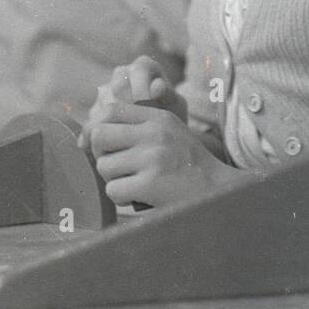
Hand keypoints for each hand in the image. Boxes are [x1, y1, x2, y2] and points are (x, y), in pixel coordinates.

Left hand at [82, 58, 235, 207]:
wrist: (219, 191)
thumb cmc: (189, 165)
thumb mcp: (171, 132)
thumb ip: (138, 126)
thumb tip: (90, 133)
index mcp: (159, 117)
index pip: (110, 110)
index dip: (97, 128)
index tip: (102, 147)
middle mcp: (155, 133)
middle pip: (100, 136)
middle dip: (101, 155)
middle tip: (116, 168)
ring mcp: (152, 157)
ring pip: (104, 166)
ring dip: (114, 180)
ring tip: (135, 184)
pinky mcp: (151, 183)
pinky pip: (113, 190)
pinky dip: (121, 198)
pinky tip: (139, 197)